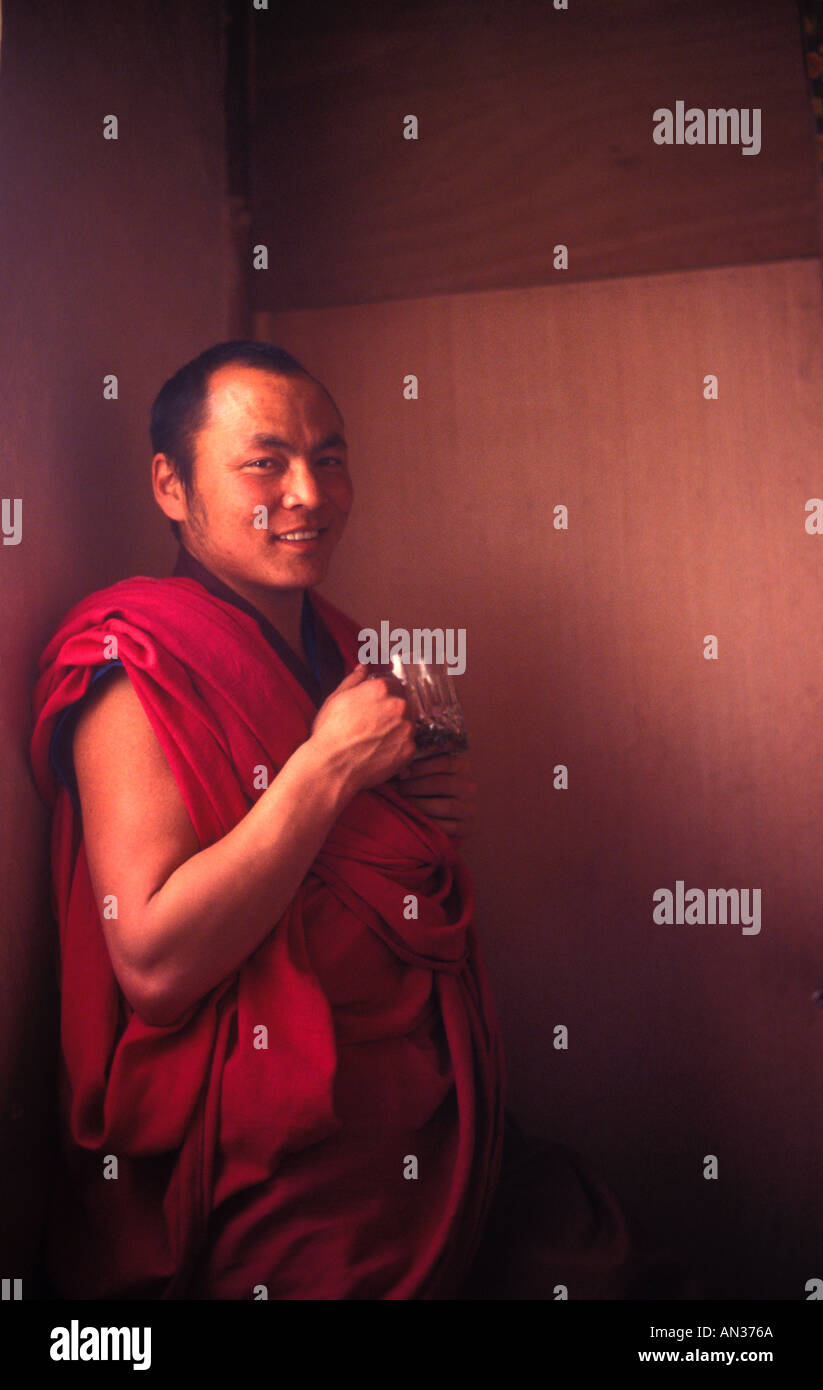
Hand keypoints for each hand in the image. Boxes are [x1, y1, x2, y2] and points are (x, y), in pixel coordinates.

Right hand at [309, 665, 415, 793]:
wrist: (332, 766)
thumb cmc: (330, 732)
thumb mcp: (336, 698)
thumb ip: (354, 680)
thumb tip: (363, 667)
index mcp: (382, 689)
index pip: (394, 685)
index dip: (385, 695)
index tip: (377, 705)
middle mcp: (399, 706)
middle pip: (404, 704)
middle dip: (393, 712)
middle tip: (375, 725)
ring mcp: (406, 729)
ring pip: (408, 725)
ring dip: (397, 729)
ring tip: (376, 740)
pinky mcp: (409, 751)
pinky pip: (408, 746)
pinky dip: (398, 749)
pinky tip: (380, 753)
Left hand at [391, 751, 477, 836]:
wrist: (446, 812)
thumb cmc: (431, 786)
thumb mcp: (429, 771)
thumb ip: (419, 764)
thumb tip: (400, 766)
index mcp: (463, 766)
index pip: (445, 762)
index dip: (420, 767)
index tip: (400, 772)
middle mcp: (470, 786)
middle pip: (443, 784)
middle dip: (415, 786)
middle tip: (395, 788)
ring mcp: (469, 808)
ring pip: (445, 806)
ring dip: (419, 804)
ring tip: (401, 802)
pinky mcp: (466, 827)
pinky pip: (447, 826)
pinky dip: (428, 822)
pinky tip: (413, 818)